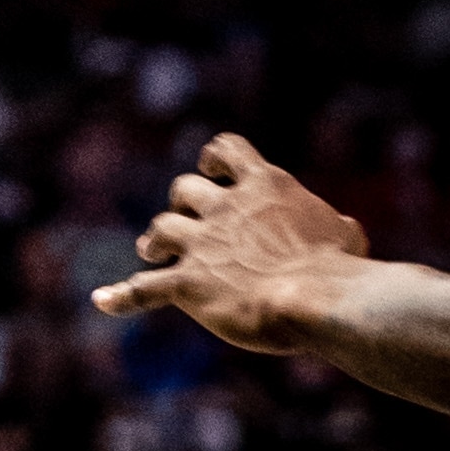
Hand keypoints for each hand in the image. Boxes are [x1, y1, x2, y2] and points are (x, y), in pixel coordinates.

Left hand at [93, 130, 369, 349]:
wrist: (317, 298)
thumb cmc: (342, 269)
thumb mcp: (345, 236)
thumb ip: (336, 227)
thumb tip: (346, 228)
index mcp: (264, 186)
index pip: (229, 149)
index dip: (217, 157)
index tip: (214, 168)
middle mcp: (225, 207)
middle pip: (187, 189)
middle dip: (184, 204)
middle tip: (183, 222)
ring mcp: (201, 243)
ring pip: (163, 228)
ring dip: (156, 240)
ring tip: (150, 251)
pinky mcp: (187, 282)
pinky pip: (145, 288)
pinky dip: (123, 296)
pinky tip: (103, 302)